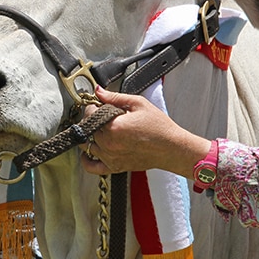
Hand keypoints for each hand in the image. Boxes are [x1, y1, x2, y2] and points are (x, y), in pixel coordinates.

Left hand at [79, 87, 210, 178]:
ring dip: (90, 136)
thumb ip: (115, 97)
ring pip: (86, 145)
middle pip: (87, 129)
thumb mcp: (138, 104)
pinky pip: (91, 167)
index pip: (90, 114)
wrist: (171, 148)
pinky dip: (86, 159)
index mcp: (113, 127)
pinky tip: (89, 151)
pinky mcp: (114, 167)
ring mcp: (110, 157)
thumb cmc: (159, 126)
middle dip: (92, 120)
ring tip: (101, 129)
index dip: (92, 106)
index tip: (98, 104)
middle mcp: (109, 144)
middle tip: (102, 115)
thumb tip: (98, 91)